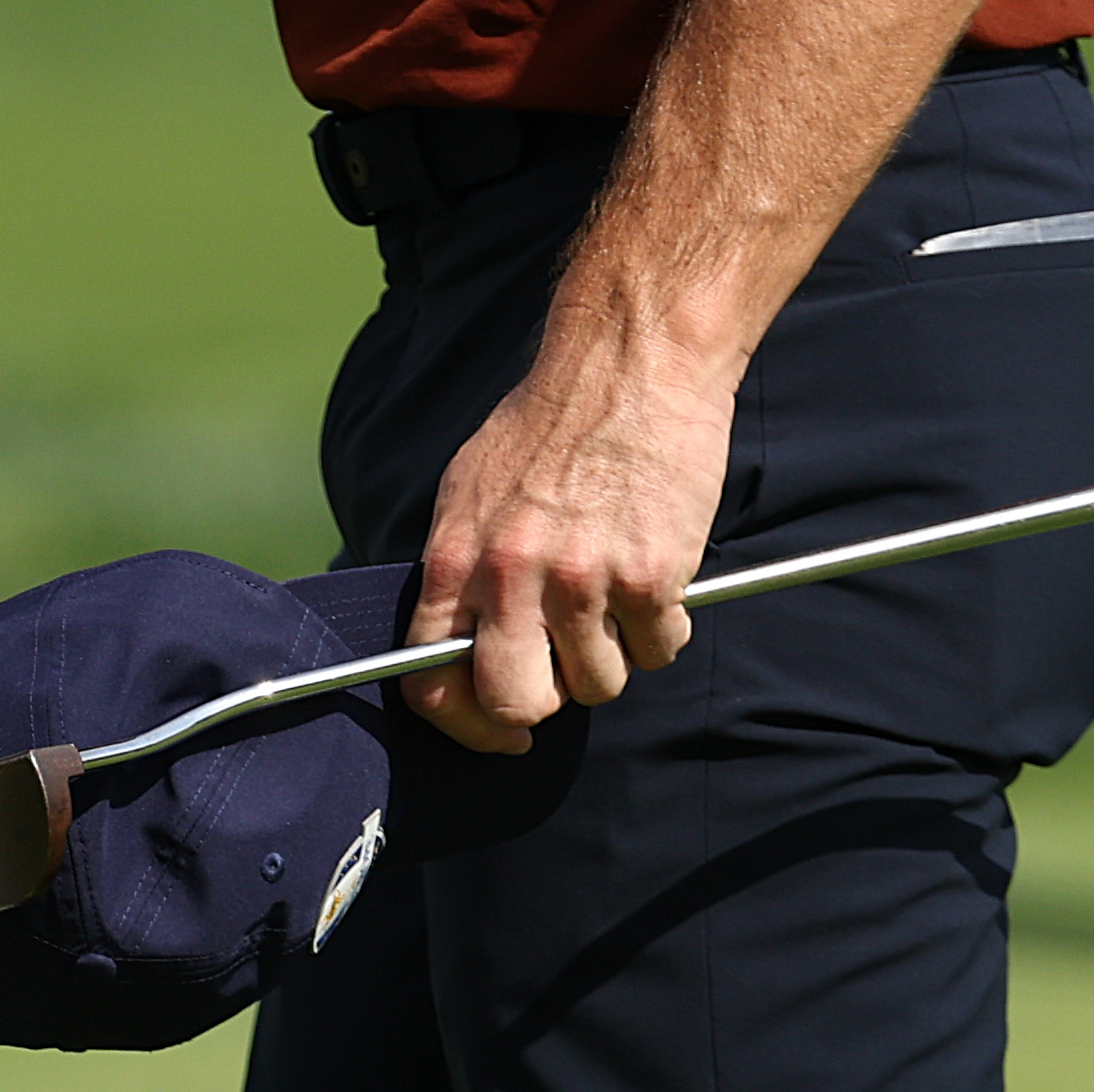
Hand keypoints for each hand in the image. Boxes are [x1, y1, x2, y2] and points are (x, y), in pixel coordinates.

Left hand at [397, 328, 733, 751]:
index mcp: (457, 555)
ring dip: (614, 653)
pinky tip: (654, 568)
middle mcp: (510, 575)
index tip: (498, 727)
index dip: (464, 722)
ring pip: (599, 685)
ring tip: (614, 584)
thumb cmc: (552, 426)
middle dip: (545, 702)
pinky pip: (659, 649)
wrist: (629, 366)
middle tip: (566, 662)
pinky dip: (663, 625)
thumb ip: (463, 570)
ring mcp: (580, 580)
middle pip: (516, 706)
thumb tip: (456, 647)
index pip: (430, 678)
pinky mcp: (647, 578)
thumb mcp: (472, 489)